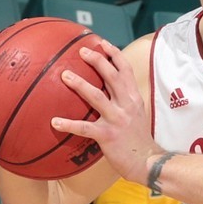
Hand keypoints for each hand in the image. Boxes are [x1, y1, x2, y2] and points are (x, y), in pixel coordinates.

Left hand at [51, 40, 159, 183]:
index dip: (114, 54)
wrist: (148, 160)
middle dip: (97, 60)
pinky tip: (54, 122)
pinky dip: (69, 124)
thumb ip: (125, 101)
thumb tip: (109, 91)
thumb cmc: (139, 139)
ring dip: (79, 84)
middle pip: (112, 76)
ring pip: (96, 96)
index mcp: (134, 98)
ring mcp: (117, 119)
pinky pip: (85, 127)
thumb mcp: (137, 114)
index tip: (102, 43)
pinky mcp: (108, 135)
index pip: (125, 70)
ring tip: (64, 75)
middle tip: (82, 51)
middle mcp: (127, 104)